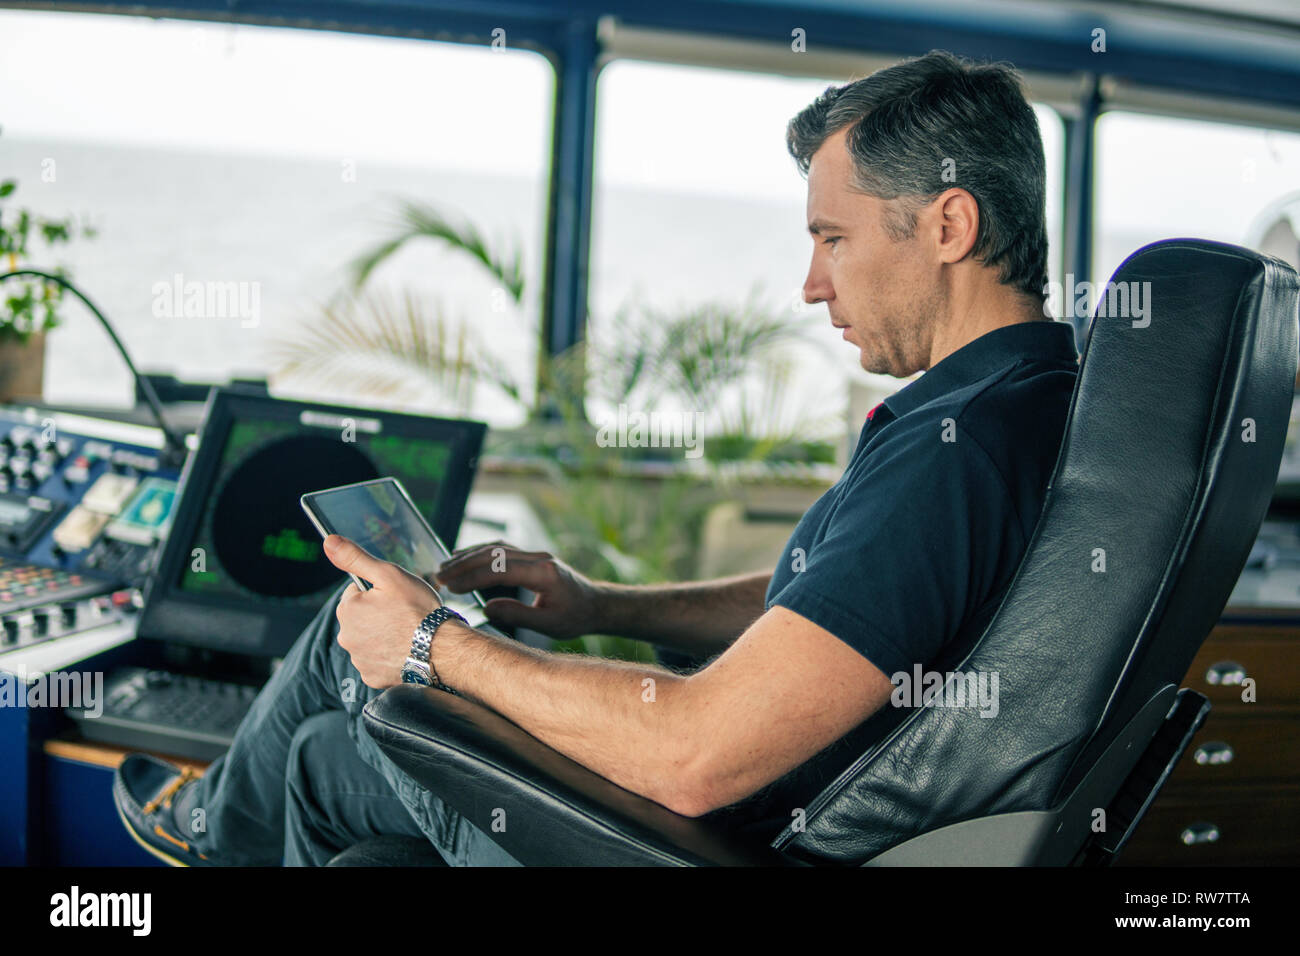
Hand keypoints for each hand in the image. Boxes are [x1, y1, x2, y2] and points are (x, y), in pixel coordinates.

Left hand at [324, 534, 442, 687]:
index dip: (377, 592)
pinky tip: (404, 651)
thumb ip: (356, 558)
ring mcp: (359, 660)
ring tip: (407, 634)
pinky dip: (388, 655)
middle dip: (377, 614)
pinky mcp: (372, 677)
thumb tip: (329, 541)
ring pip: (368, 639)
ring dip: (382, 635)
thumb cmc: (418, 610)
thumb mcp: (388, 575)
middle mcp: (346, 637)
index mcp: (347, 610)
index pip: (356, 593)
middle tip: (403, 615)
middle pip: (361, 617)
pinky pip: (376, 661)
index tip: (395, 598)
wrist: (441, 650)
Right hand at [434, 540, 601, 640]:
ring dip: (468, 556)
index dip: (472, 577)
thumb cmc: (575, 617)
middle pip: (494, 553)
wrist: (595, 604)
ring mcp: (534, 554)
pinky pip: (501, 548)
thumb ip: (518, 615)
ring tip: (444, 568)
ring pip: (495, 547)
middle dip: (464, 564)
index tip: (451, 587)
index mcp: (544, 573)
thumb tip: (487, 608)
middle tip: (438, 576)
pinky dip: (479, 552)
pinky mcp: (531, 556)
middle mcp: (538, 558)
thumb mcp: (549, 624)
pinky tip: (463, 558)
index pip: (500, 570)